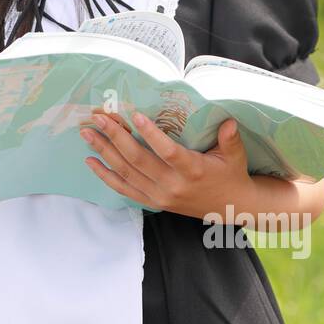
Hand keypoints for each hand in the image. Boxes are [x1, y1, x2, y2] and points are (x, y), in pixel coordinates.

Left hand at [80, 109, 256, 220]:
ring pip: (126, 173)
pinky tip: (91, 161)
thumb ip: (230, 138)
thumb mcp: (235, 155)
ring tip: (87, 134)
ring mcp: (160, 196)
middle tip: (98, 118)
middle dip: (115, 137)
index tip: (134, 115)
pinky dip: (106, 175)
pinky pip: (124, 189)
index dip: (150, 134)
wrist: (231, 207)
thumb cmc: (231, 174)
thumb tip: (229, 122)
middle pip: (138, 160)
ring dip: (104, 152)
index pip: (168, 152)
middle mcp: (173, 185)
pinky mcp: (153, 202)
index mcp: (193, 170)